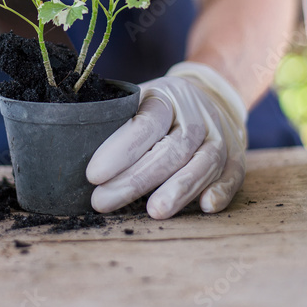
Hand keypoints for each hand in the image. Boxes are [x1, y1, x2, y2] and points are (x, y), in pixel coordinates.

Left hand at [87, 62, 247, 218]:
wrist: (210, 94)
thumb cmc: (159, 109)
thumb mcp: (138, 101)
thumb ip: (115, 122)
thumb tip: (70, 151)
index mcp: (165, 98)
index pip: (144, 124)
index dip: (120, 149)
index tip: (93, 174)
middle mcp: (196, 116)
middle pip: (170, 150)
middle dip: (136, 179)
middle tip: (103, 202)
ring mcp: (219, 136)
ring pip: (202, 163)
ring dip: (179, 189)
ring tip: (153, 212)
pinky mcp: (236, 157)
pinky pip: (233, 174)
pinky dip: (222, 189)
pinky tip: (206, 206)